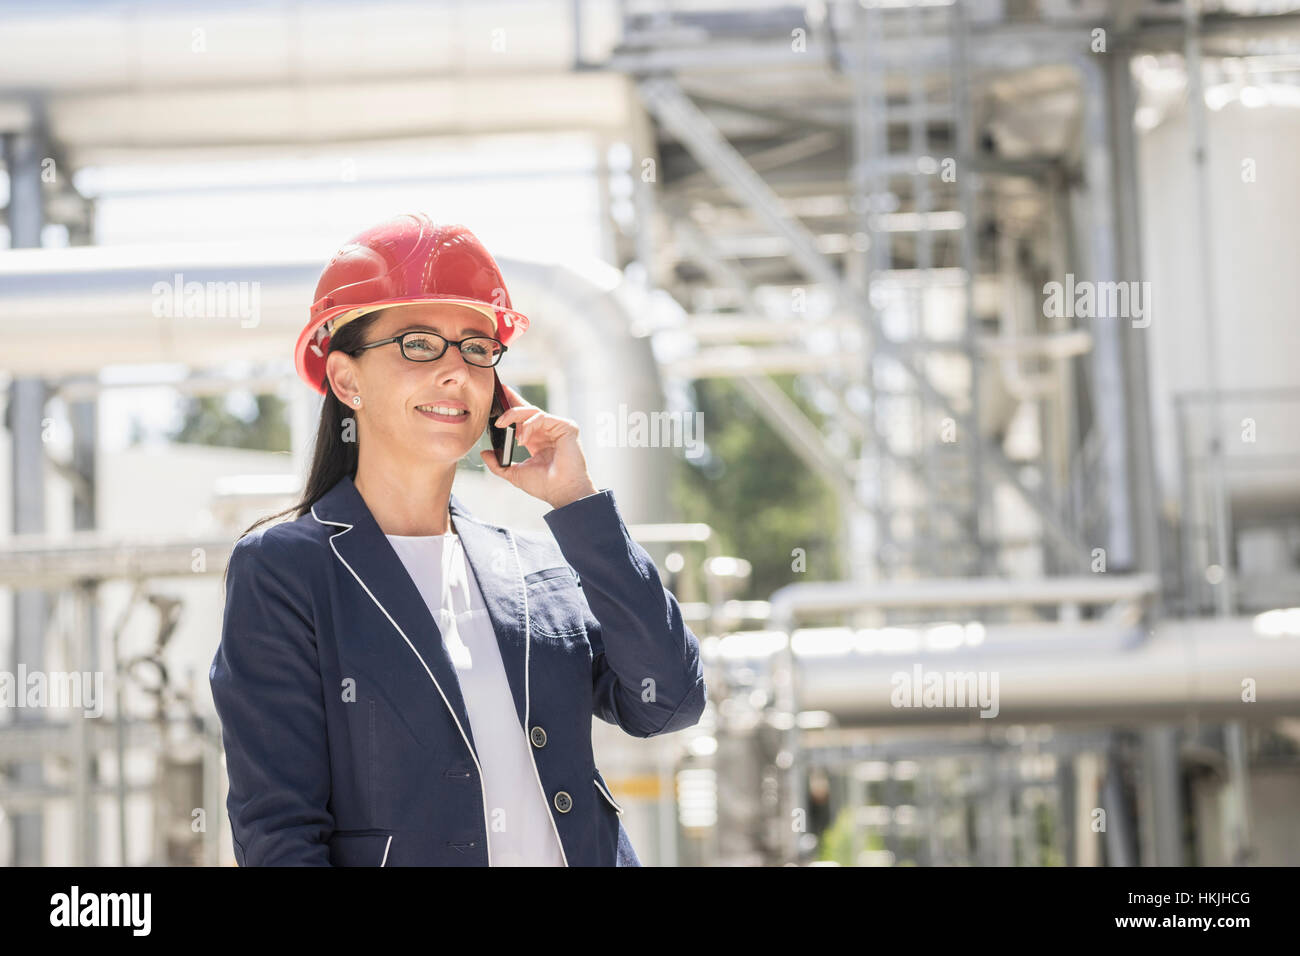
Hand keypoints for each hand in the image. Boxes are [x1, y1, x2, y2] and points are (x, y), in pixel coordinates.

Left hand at [480, 382, 598, 509]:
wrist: (561, 492)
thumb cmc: (544, 485)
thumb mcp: (514, 473)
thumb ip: (498, 464)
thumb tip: (484, 453)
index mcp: (537, 440)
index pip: (523, 419)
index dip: (510, 407)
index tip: (496, 398)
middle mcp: (548, 432)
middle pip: (528, 410)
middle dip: (511, 401)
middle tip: (496, 394)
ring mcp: (558, 429)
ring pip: (533, 411)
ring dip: (514, 416)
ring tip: (502, 426)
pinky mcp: (567, 427)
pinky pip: (543, 417)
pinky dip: (529, 425)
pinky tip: (522, 439)